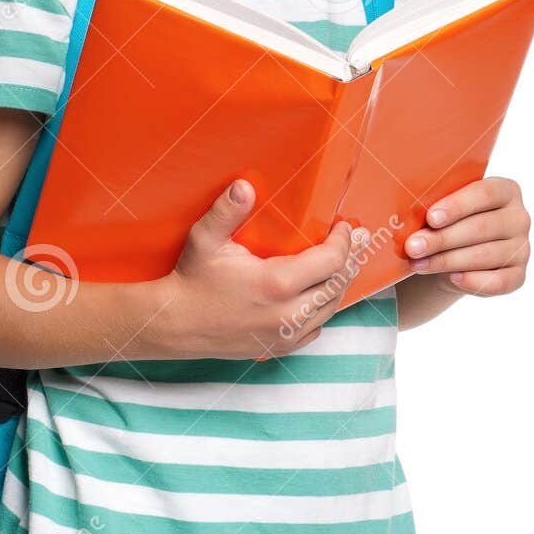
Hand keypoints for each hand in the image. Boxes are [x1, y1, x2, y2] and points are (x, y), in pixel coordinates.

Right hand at [157, 179, 365, 359]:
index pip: (331, 261)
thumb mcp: (205, 239)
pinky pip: (315, 328)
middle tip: (358, 241)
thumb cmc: (191, 279)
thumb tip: (244, 185)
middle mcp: (287, 314)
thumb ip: (227, 211)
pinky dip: (322, 310)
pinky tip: (321, 295)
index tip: (344, 227)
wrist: (175, 324)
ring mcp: (285, 335)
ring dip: (339, 284)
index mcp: (277, 284)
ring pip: (330, 308)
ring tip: (345, 263)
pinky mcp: (280, 348)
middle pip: (338, 285)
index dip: (344, 242)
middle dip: (350, 259)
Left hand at [402, 176, 530, 296]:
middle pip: (481, 227)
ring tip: (418, 264)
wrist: (454, 253)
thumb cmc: (447, 221)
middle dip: (443, 238)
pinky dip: (474, 281)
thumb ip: (435, 204)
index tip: (431, 218)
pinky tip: (452, 278)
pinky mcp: (518, 275)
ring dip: (448, 261)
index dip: (457, 206)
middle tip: (413, 246)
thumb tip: (406, 210)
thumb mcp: (442, 206)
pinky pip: (499, 281)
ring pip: (486, 255)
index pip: (485, 194)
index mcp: (505, 190)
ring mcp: (522, 248)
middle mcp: (519, 218)